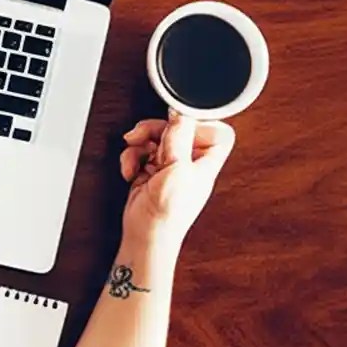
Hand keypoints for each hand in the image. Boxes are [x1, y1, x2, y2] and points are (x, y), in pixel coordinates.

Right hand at [119, 113, 234, 250]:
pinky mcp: (150, 171)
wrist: (145, 235)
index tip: (179, 120)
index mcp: (205, 162)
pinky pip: (140, 152)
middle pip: (178, 129)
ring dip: (140, 144)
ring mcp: (169, 167)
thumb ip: (179, 137)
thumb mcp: (177, 168)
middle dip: (157, 130)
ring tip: (135, 155)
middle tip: (146, 136)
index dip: (199, 123)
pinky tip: (131, 170)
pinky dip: (131, 158)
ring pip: (156, 138)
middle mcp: (189, 162)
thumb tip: (181, 112)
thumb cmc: (168, 213)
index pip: (215, 131)